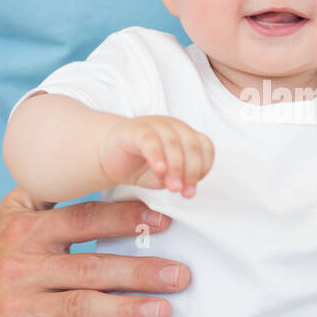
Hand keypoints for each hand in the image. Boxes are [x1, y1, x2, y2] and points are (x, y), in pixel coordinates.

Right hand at [0, 186, 191, 316]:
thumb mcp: (10, 219)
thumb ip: (47, 195)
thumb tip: (91, 165)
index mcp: (28, 234)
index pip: (83, 221)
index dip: (124, 220)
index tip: (165, 223)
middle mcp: (23, 269)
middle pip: (90, 267)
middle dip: (139, 271)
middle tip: (181, 275)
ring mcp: (20, 309)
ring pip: (82, 308)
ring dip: (127, 311)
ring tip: (165, 311)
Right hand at [100, 115, 214, 195]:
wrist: (112, 154)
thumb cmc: (141, 162)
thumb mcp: (164, 176)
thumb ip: (174, 178)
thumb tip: (181, 185)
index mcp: (185, 134)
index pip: (205, 146)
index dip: (204, 168)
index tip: (193, 186)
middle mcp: (173, 127)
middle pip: (192, 145)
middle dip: (191, 172)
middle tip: (185, 192)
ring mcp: (155, 124)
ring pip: (173, 143)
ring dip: (176, 168)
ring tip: (173, 187)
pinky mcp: (135, 129)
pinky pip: (150, 140)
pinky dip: (157, 156)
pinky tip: (159, 170)